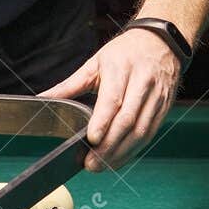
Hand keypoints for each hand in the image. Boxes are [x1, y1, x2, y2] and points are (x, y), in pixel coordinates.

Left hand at [40, 28, 180, 170]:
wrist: (161, 42)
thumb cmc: (124, 52)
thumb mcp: (95, 63)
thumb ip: (70, 85)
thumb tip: (43, 98)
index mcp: (121, 68)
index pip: (113, 99)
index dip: (103, 121)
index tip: (92, 140)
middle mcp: (142, 82)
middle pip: (128, 120)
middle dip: (109, 146)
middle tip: (91, 163)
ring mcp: (156, 96)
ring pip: (141, 130)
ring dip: (122, 153)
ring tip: (102, 166)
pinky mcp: (165, 107)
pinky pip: (150, 133)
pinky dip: (134, 150)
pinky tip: (120, 159)